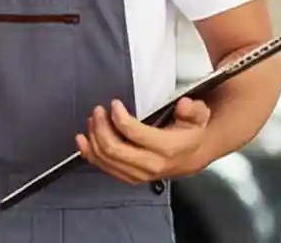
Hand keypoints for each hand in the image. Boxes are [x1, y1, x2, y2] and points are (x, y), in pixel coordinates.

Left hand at [76, 97, 211, 183]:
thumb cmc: (188, 133)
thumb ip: (191, 109)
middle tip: (98, 110)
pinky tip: (82, 139)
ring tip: (94, 119)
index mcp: (168, 149)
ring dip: (94, 136)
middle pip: (114, 148)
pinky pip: (103, 167)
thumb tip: (183, 104)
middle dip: (101, 127)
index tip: (114, 104)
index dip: (119, 118)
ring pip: (106, 158)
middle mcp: (151, 165)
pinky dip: (89, 153)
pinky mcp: (128, 176)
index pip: (135, 135)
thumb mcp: (198, 116)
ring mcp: (138, 174)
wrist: (188, 157)